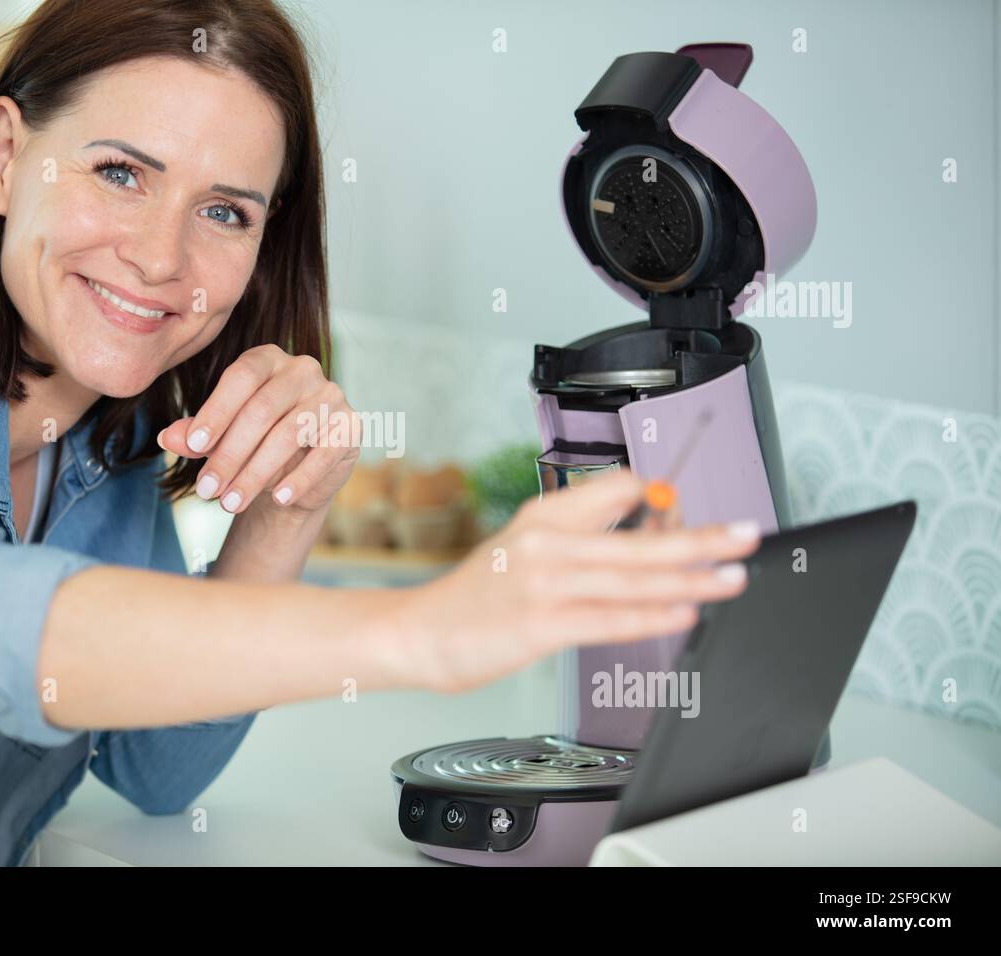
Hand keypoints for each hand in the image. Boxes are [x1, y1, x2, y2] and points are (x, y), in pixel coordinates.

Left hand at [156, 344, 359, 517]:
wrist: (300, 470)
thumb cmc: (255, 443)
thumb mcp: (222, 437)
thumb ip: (197, 434)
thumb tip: (167, 438)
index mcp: (267, 359)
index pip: (241, 378)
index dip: (216, 411)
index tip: (193, 447)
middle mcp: (302, 369)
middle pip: (263, 409)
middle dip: (231, 454)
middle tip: (207, 490)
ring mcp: (331, 395)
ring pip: (289, 434)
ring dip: (256, 474)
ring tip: (231, 503)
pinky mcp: (350, 426)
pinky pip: (323, 454)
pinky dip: (298, 479)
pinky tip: (277, 500)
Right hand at [383, 468, 762, 693]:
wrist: (419, 632)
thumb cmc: (477, 597)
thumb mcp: (523, 545)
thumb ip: (580, 532)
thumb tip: (644, 517)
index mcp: (545, 516)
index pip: (619, 489)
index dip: (662, 501)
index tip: (695, 514)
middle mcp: (547, 542)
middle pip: (640, 537)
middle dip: (701, 537)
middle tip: (747, 536)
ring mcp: (544, 583)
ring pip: (633, 578)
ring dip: (691, 577)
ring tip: (732, 577)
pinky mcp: (541, 625)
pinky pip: (608, 619)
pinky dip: (650, 614)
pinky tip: (683, 611)